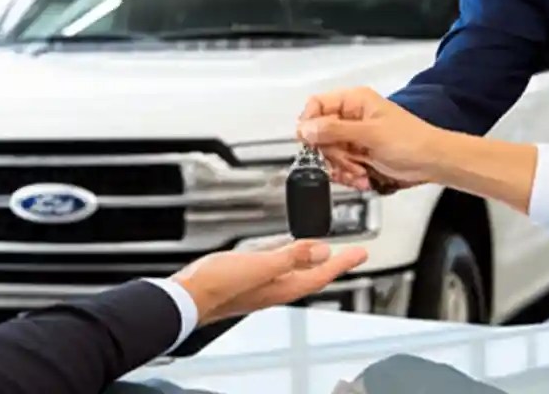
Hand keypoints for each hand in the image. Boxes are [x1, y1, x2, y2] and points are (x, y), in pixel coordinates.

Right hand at [171, 238, 367, 325]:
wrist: (186, 297)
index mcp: (281, 287)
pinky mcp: (246, 280)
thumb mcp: (259, 266)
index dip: (342, 263)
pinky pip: (277, 269)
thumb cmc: (217, 285)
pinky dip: (288, 260)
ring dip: (312, 263)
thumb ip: (290, 257)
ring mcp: (260, 286)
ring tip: (324, 254)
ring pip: (295, 274)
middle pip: (312, 276)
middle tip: (350, 254)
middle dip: (332, 264)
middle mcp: (274, 289)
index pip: (320, 275)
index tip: (362, 252)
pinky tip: (282, 256)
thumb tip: (321, 250)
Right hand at [297, 86, 445, 190]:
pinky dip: (348, 176)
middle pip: (319, 135)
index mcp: (354, 101)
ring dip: (341, 168)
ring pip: (328, 154)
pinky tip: (363, 177)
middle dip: (331, 154)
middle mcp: (351, 117)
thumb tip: (306, 128)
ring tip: (359, 171)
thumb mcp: (370, 134)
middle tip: (347, 160)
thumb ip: (335, 131)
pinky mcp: (358, 156)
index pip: (316, 106)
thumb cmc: (412, 141)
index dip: (310, 125)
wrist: (432, 163)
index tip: (312, 143)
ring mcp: (354, 138)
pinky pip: (340, 167)